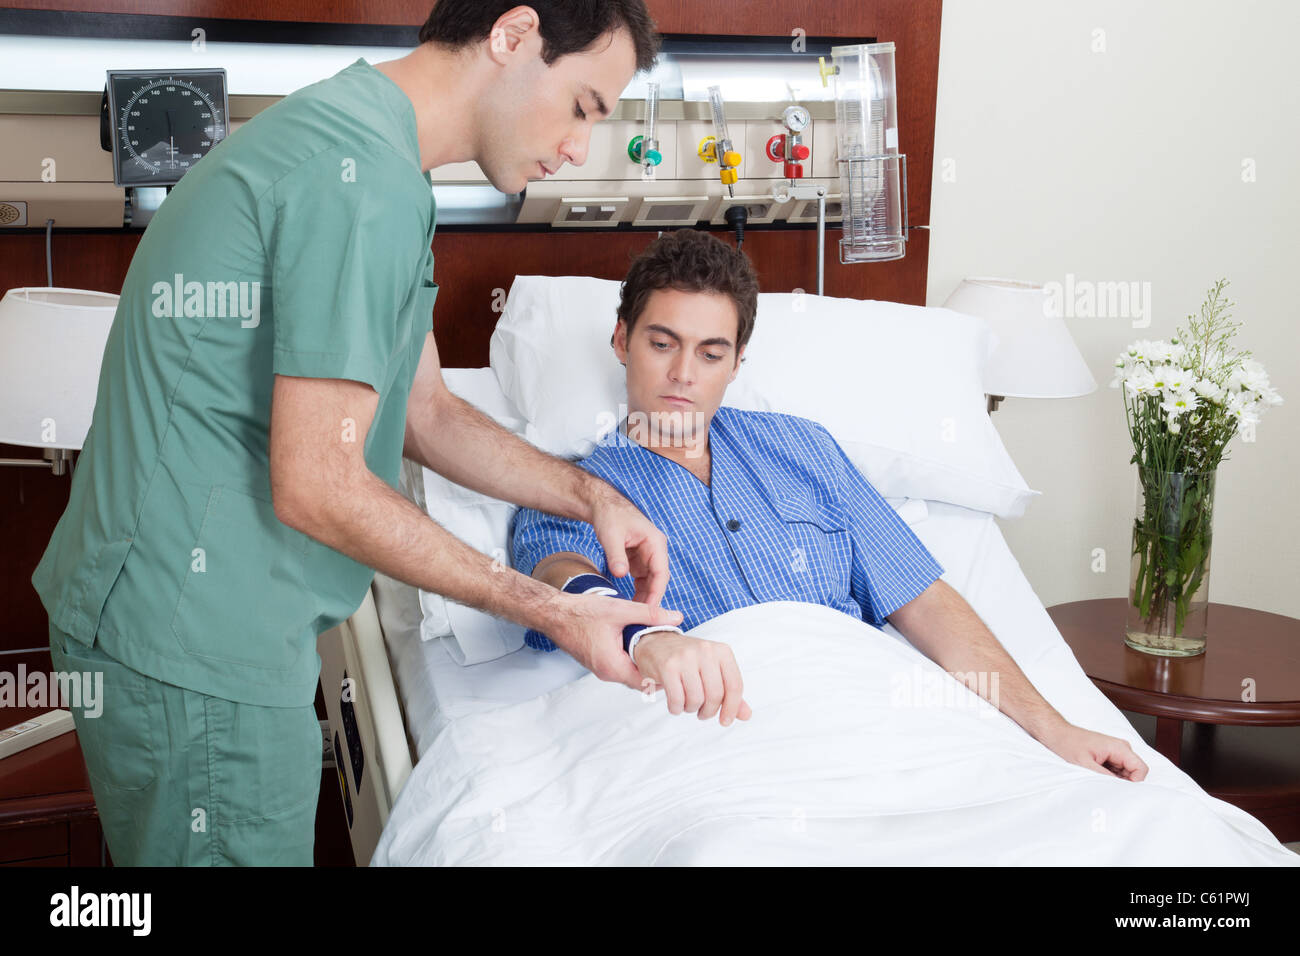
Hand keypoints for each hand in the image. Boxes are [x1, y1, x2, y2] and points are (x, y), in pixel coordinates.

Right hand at [546, 591, 682, 689]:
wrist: (553, 613)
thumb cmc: (580, 613)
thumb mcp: (620, 610)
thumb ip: (650, 614)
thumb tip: (676, 617)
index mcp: (613, 666)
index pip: (646, 683)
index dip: (664, 673)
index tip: (675, 659)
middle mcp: (606, 672)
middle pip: (639, 680)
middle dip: (656, 669)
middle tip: (672, 653)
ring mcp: (600, 668)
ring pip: (629, 672)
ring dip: (643, 662)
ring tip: (659, 647)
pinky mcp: (597, 661)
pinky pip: (620, 666)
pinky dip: (631, 658)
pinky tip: (640, 642)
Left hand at [588, 487, 668, 606]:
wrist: (603, 506)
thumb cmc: (610, 516)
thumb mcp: (611, 536)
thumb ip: (616, 556)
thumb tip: (620, 575)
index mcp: (655, 543)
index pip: (661, 573)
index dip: (657, 593)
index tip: (650, 610)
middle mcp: (655, 550)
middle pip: (658, 580)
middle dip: (651, 599)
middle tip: (643, 620)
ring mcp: (648, 556)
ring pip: (651, 582)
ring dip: (644, 597)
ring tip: (636, 616)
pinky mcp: (639, 560)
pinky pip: (642, 580)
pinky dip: (637, 591)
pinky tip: (630, 604)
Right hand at [634, 632, 751, 726]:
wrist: (656, 644)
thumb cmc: (689, 661)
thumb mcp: (714, 671)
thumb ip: (730, 692)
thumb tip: (746, 715)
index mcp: (722, 651)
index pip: (735, 685)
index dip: (732, 708)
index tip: (725, 721)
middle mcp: (705, 650)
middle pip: (715, 695)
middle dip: (709, 711)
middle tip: (702, 713)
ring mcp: (685, 657)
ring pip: (696, 699)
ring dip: (691, 709)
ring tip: (687, 703)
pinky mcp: (668, 666)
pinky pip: (677, 699)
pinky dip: (676, 708)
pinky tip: (675, 704)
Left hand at [1039, 722, 1148, 780]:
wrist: (1057, 734)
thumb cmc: (1067, 744)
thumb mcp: (1085, 764)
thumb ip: (1105, 777)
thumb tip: (1119, 790)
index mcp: (1119, 747)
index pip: (1141, 769)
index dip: (1134, 783)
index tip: (1119, 790)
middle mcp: (1121, 748)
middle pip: (1134, 773)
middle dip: (1123, 783)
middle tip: (1102, 784)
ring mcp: (1116, 752)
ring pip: (1126, 774)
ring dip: (1114, 780)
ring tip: (1095, 776)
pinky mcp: (1110, 756)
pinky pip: (1117, 772)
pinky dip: (1109, 777)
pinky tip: (1095, 774)